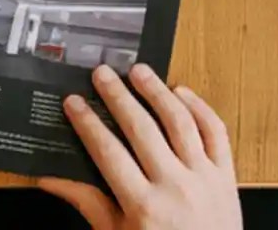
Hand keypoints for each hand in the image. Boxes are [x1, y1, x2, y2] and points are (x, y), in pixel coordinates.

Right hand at [40, 64, 240, 229]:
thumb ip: (88, 203)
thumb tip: (50, 179)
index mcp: (144, 206)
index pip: (109, 153)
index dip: (88, 124)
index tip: (74, 102)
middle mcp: (175, 188)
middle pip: (142, 130)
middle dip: (118, 97)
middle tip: (101, 74)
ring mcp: (204, 179)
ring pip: (180, 123)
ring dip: (157, 92)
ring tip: (139, 71)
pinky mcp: (227, 176)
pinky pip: (216, 133)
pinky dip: (199, 108)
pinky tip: (182, 92)